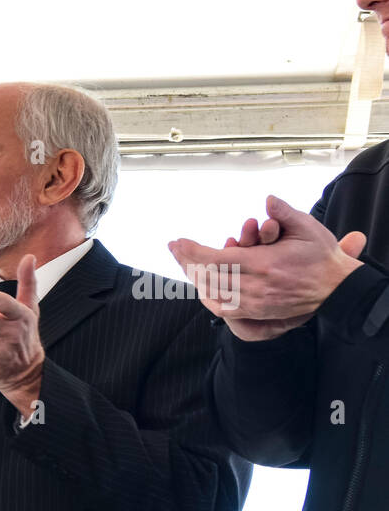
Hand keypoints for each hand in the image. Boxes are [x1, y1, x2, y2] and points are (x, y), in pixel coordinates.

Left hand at [167, 195, 365, 324]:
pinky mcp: (256, 311)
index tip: (177, 242)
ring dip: (195, 276)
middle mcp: (255, 286)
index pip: (217, 259)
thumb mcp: (307, 228)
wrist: (336, 288)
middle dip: (187, 261)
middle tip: (174, 248)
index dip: (193, 252)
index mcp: (263, 264)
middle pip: (208, 276)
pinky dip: (208, 296)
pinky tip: (200, 285)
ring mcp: (254, 302)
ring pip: (212, 292)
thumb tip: (267, 199)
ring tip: (184, 261)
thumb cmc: (321, 256)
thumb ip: (285, 213)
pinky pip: (223, 308)